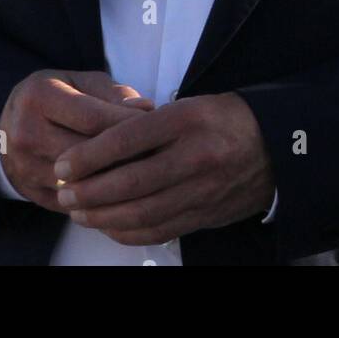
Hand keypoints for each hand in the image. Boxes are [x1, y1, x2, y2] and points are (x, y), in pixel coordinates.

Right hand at [0, 69, 154, 210]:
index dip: (128, 124)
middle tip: (156, 156)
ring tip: (142, 175)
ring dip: (115, 182)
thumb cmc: (55, 99)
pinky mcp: (31, 192)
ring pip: (82, 183)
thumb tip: (146, 109)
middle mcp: (26, 131)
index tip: (155, 128)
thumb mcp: (79, 83)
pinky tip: (121, 193)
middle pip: (88, 155)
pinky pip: (75, 203)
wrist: (8, 124)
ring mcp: (25, 166)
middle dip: (126, 156)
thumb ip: (113, 94)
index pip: (93, 118)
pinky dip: (100, 199)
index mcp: (40, 96)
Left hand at [50, 91, 274, 244]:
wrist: (276, 149)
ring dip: (103, 216)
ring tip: (77, 212)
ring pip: (143, 212)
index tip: (63, 163)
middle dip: (89, 191)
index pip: (126, 139)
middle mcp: (194, 156)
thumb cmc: (222, 119)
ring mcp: (202, 190)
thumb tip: (99, 143)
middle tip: (62, 192)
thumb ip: (148, 123)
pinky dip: (129, 233)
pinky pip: (160, 230)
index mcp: (185, 120)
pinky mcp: (206, 215)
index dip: (89, 155)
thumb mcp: (188, 104)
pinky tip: (108, 227)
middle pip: (130, 181)